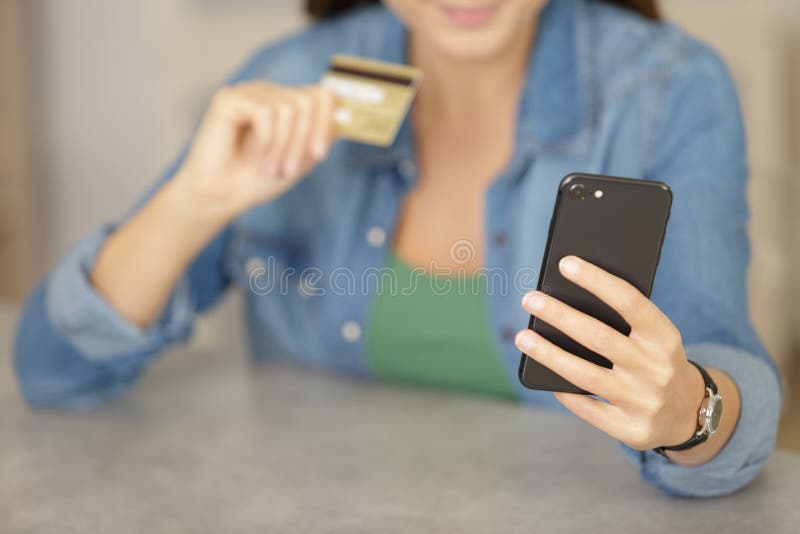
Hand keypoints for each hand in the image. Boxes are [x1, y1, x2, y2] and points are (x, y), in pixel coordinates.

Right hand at [172, 81, 335, 222]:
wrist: (222, 196)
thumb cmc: (257, 179)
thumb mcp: (300, 160)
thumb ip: (322, 137)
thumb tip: (344, 116)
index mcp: (287, 104)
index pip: (322, 95)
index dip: (326, 122)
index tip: (319, 155)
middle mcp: (269, 93)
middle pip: (308, 100)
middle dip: (303, 140)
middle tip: (288, 169)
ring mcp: (249, 93)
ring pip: (288, 107)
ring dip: (283, 145)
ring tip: (271, 167)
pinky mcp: (229, 98)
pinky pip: (264, 111)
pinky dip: (266, 141)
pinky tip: (257, 158)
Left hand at [515, 255, 706, 451]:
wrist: (689, 414)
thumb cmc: (656, 361)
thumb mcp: (655, 338)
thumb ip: (624, 321)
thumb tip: (568, 298)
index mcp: (665, 338)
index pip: (629, 302)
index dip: (596, 281)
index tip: (565, 263)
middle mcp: (656, 369)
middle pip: (598, 337)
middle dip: (560, 315)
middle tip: (529, 299)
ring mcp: (644, 401)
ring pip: (584, 374)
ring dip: (548, 354)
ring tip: (522, 337)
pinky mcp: (631, 429)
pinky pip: (586, 407)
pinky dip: (562, 390)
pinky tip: (541, 373)